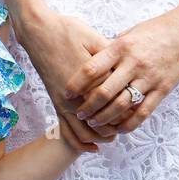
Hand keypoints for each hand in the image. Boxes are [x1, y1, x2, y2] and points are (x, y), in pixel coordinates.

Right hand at [14, 8, 118, 152]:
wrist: (38, 32)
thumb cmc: (67, 31)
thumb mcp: (94, 38)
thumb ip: (112, 55)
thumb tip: (130, 66)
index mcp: (90, 79)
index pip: (115, 100)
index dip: (130, 107)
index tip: (140, 106)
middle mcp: (76, 95)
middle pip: (102, 121)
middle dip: (118, 126)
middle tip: (130, 123)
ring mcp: (64, 102)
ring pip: (85, 131)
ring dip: (100, 137)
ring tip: (114, 136)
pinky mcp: (56, 103)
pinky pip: (67, 131)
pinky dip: (80, 142)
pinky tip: (92, 147)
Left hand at [65, 5, 178, 132]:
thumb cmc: (159, 28)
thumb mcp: (132, 32)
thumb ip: (113, 48)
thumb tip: (94, 59)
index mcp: (122, 47)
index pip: (91, 70)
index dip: (76, 85)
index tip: (66, 94)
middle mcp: (134, 63)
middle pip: (103, 92)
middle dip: (87, 107)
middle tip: (79, 113)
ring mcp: (150, 77)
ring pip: (121, 106)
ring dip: (104, 118)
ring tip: (94, 122)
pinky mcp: (164, 88)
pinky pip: (143, 112)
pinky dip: (128, 124)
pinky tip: (118, 129)